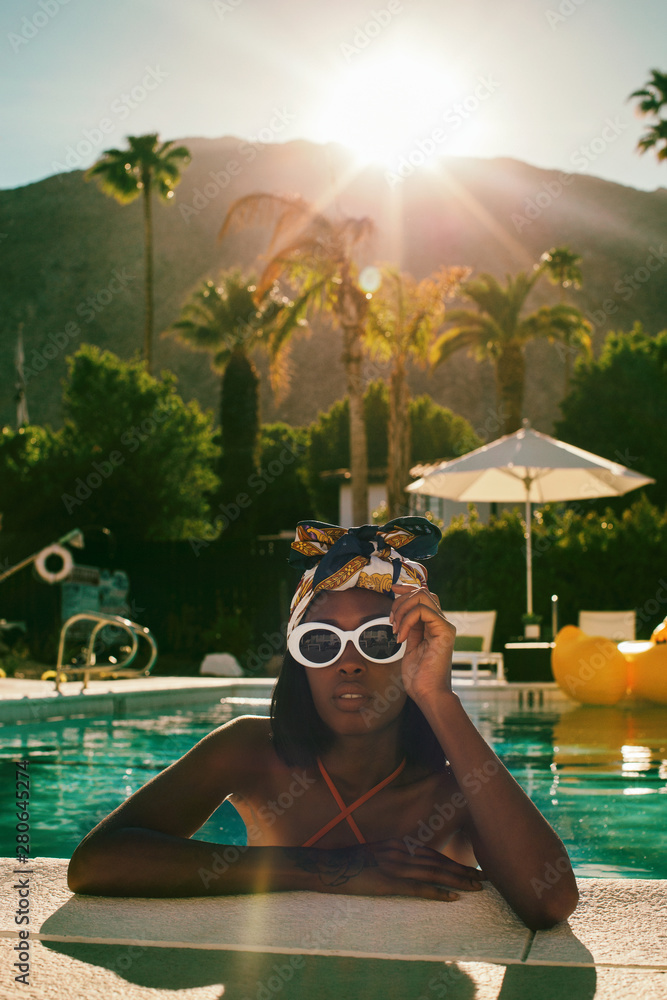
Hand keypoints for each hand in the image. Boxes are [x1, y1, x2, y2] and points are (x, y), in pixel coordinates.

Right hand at [289, 840, 484, 899]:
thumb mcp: (376, 853)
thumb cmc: (350, 863)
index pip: (433, 854)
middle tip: (485, 879)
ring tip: (476, 888)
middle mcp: (400, 852)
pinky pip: (417, 889)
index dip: (454, 862)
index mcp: (398, 844)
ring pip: (433, 874)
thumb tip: (411, 864)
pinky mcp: (388, 882)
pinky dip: (436, 893)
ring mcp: (394, 866)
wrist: (328, 866)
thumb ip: (394, 856)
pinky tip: (451, 898)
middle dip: (463, 871)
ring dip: (457, 881)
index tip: (473, 869)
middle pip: (438, 862)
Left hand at [390, 584, 455, 700]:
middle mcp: (441, 623)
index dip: (407, 588)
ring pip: (422, 596)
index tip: (392, 589)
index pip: (424, 595)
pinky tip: (402, 636)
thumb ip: (410, 628)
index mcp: (434, 625)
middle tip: (391, 621)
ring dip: (402, 609)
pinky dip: (407, 620)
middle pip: (423, 592)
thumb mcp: (410, 646)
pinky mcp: (445, 631)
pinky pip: (423, 611)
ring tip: (395, 628)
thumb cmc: (419, 676)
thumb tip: (402, 613)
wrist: (428, 693)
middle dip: (400, 600)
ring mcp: (445, 626)